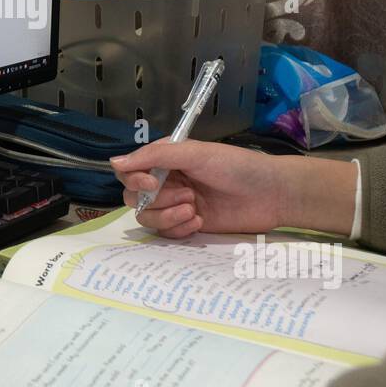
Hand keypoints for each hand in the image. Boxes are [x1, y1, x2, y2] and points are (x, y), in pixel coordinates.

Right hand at [110, 141, 355, 239]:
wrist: (271, 194)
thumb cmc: (236, 166)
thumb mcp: (194, 154)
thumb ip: (154, 156)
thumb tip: (114, 161)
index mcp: (166, 159)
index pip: (130, 170)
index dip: (134, 179)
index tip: (152, 183)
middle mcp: (167, 181)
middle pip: (134, 197)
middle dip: (157, 200)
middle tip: (186, 197)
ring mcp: (176, 204)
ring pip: (147, 218)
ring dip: (167, 216)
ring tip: (194, 211)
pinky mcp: (188, 225)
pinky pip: (165, 233)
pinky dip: (177, 229)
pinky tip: (198, 222)